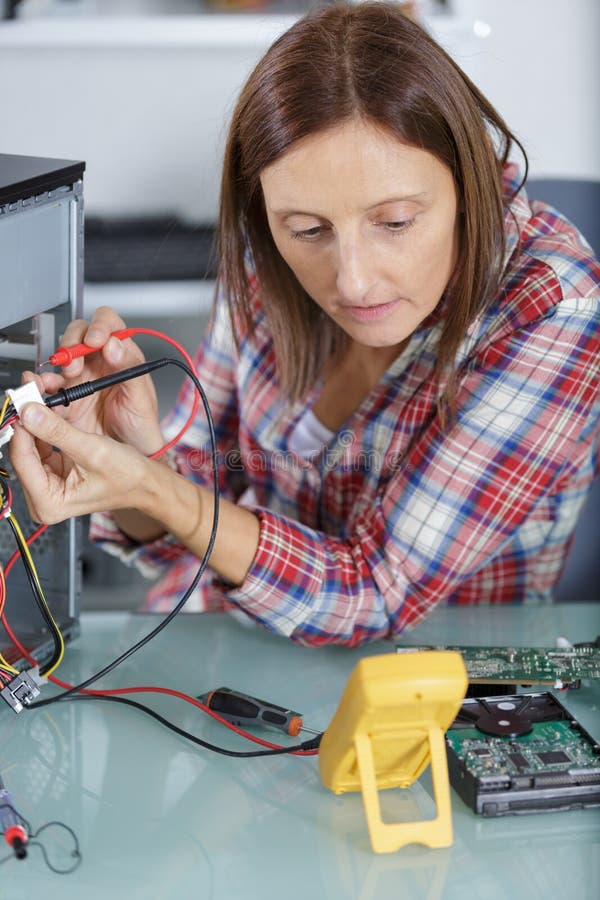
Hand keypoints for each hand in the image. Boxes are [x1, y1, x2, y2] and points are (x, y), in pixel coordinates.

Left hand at [9, 402, 155, 524]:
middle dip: (27, 423)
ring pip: (29, 447)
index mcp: (49, 503)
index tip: (24, 401)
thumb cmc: (127, 477)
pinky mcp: (53, 473)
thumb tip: (30, 413)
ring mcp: (47, 486)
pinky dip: (43, 427)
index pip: (22, 459)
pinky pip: (39, 446)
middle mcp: (44, 498)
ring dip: (34, 422)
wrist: (146, 482)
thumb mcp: (92, 450)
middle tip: (30, 395)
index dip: (22, 426)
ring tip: (38, 398)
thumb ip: (57, 431)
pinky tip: (47, 412)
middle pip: (22, 453)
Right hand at [27, 306, 163, 455]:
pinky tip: (47, 389)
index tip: (95, 339)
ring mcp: (81, 379)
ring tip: (64, 376)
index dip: (99, 325)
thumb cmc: (143, 426)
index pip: (109, 324)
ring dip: (58, 362)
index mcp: (122, 356)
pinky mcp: (67, 399)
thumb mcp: (142, 397)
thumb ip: (130, 368)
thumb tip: (114, 343)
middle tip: (76, 362)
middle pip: (79, 336)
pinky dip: (44, 384)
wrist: (131, 455)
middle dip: (73, 344)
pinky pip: (50, 385)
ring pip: (62, 358)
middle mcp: (99, 363)